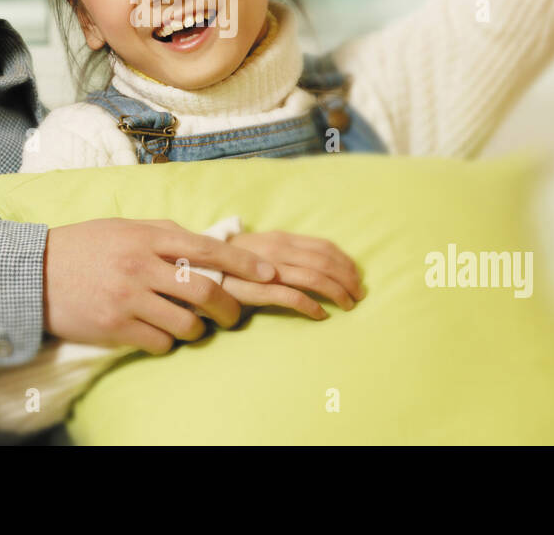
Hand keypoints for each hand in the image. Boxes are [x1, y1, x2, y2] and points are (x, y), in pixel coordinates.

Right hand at [42, 218, 277, 354]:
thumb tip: (210, 243)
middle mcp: (141, 264)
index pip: (209, 248)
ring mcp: (128, 297)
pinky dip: (168, 342)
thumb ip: (165, 235)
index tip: (271, 272)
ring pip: (187, 324)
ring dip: (197, 330)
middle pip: (206, 291)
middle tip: (234, 316)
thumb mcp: (126, 228)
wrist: (35, 272)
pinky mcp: (114, 326)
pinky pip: (160, 343)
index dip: (245, 262)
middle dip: (230, 309)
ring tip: (191, 327)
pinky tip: (159, 335)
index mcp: (148, 235)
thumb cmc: (86, 247)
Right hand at [220, 230, 365, 320]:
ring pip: (315, 278)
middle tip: (359, 296)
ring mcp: (267, 269)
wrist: (194, 268)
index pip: (324, 246)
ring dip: (337, 293)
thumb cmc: (233, 262)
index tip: (357, 277)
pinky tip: (322, 315)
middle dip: (348, 280)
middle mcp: (278, 249)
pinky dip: (312, 306)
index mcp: (281, 238)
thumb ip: (287, 251)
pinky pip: (292, 297)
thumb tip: (322, 262)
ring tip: (348, 306)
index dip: (346, 262)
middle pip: (325, 262)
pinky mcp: (257, 289)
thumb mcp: (263, 248)